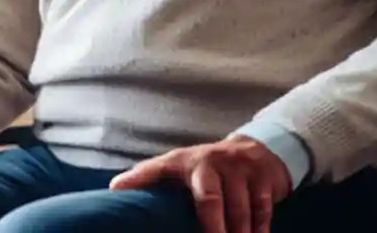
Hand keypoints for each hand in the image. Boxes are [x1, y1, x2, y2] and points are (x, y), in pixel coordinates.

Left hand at [109, 135, 291, 232]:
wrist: (255, 151)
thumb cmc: (207, 168)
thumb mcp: (179, 167)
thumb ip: (150, 177)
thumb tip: (114, 189)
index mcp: (183, 161)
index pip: (157, 170)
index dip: (138, 179)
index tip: (117, 190)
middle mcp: (210, 161)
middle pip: (209, 199)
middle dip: (212, 226)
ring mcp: (238, 168)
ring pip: (239, 209)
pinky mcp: (262, 177)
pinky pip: (262, 209)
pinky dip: (259, 228)